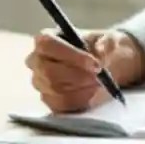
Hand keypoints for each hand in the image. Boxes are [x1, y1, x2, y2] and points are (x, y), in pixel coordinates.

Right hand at [24, 29, 144, 112]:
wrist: (103, 65)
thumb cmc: (99, 48)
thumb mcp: (107, 39)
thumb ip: (106, 43)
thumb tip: (100, 50)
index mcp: (45, 40)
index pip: (48, 45)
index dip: (71, 55)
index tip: (95, 63)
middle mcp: (36, 61)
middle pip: (49, 72)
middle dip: (78, 76)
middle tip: (99, 77)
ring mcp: (40, 82)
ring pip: (56, 89)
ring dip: (81, 88)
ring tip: (99, 83)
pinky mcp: (48, 99)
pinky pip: (60, 104)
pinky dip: (80, 99)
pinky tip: (92, 92)